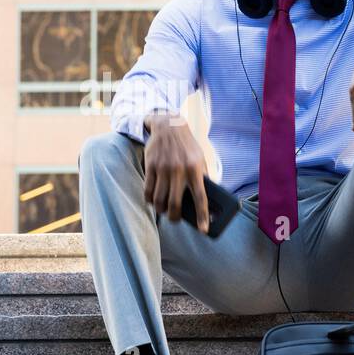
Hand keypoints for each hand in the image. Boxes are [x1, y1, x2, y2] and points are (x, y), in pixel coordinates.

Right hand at [142, 114, 210, 232]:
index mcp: (195, 169)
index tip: (203, 229)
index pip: (200, 198)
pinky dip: (149, 200)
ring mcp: (163, 168)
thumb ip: (202, 177)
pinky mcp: (150, 166)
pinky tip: (152, 200)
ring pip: (158, 200)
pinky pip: (148, 191)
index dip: (202, 216)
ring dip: (160, 209)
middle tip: (174, 219)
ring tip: (163, 209)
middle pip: (174, 204)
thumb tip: (206, 200)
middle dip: (174, 217)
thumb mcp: (199, 158)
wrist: (168, 125)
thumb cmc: (186, 146)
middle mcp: (179, 170)